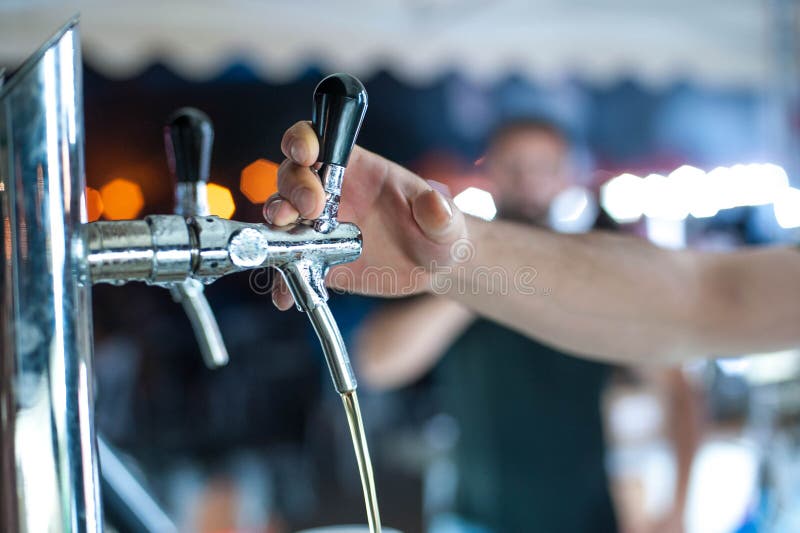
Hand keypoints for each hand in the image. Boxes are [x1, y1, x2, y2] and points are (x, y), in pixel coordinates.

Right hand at [264, 121, 466, 308]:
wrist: (432, 267)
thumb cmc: (438, 230)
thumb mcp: (445, 220)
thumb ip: (439, 212)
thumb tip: (434, 204)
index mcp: (355, 167)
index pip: (318, 139)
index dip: (304, 140)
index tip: (309, 155)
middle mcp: (328, 191)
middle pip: (291, 176)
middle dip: (293, 190)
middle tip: (310, 211)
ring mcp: (316, 225)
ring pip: (280, 217)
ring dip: (275, 228)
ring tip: (285, 244)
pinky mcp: (314, 257)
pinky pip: (288, 263)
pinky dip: (281, 279)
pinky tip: (284, 295)